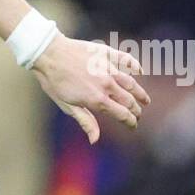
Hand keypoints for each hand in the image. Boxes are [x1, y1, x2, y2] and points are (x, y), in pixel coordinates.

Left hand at [32, 34, 150, 143]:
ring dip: (140, 93)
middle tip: (138, 115)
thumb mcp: (67, 106)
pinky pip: (126, 59)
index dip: (130, 122)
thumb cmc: (54, 82)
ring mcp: (109, 68)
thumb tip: (95, 140)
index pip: (122, 115)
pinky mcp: (107, 53)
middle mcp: (107, 85)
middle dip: (136, 110)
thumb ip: (85, 121)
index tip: (133, 127)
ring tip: (145, 100)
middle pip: (128, 101)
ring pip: (131, 83)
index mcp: (97, 100)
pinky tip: (139, 71)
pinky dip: (135, 65)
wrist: (49, 54)